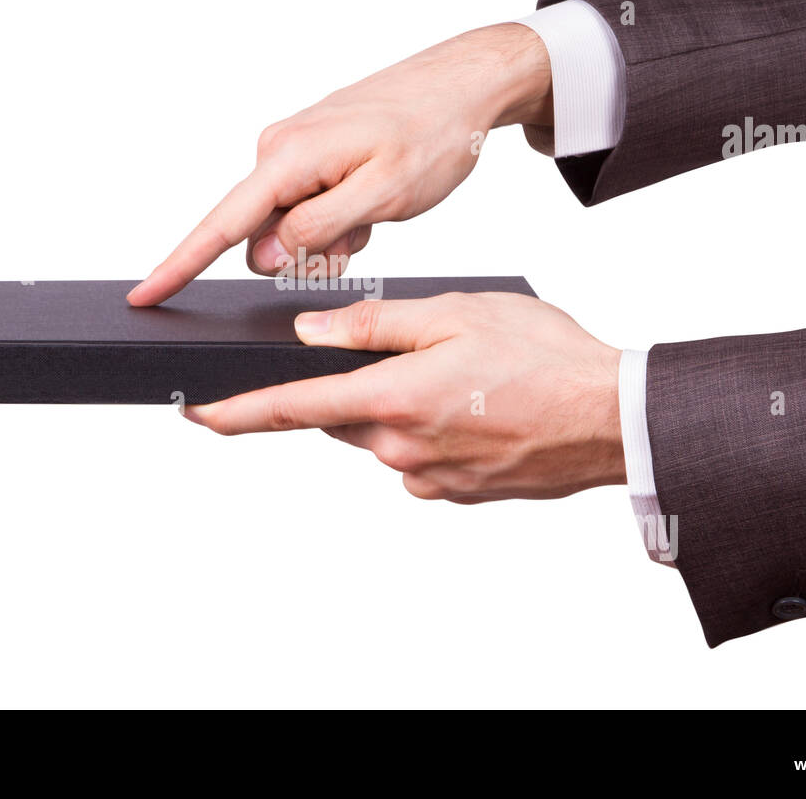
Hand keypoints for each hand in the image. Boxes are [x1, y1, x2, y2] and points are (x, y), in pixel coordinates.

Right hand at [127, 24, 552, 305]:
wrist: (466, 82)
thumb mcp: (382, 194)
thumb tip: (261, 257)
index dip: (180, 265)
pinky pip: (309, 207)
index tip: (144, 295)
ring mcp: (294, 150)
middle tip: (366, 227)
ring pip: (291, 225)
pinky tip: (373, 195)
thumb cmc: (434, 131)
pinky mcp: (311, 153)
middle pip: (263, 234)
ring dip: (331, 234)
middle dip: (308, 250)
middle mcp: (279, 149)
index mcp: (289, 157)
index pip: (222, 223)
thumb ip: (317, 229)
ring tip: (376, 205)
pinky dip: (340, 217)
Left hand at [183, 292, 623, 502]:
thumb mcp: (456, 313)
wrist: (612, 419)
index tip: (193, 413)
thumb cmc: (546, 358)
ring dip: (395, 404)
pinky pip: (414, 457)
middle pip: (339, 415)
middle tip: (411, 350)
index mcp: (392, 399)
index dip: (233, 412)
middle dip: (353, 383)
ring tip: (460, 373)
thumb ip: (374, 323)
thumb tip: (310, 332)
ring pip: (378, 434)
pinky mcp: (453, 493)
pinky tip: (472, 405)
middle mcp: (399, 449)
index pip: (290, 408)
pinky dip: (427, 429)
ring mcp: (427, 478)